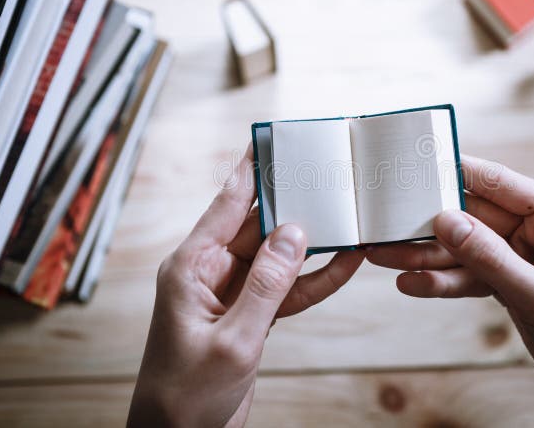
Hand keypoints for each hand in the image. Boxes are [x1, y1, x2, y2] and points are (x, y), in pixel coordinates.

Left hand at [128, 146, 363, 426]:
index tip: (267, 139)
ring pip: (278, 257)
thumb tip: (294, 234)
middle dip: (292, 204)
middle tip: (324, 176)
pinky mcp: (251, 315)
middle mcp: (211, 273)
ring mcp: (233, 294)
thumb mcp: (233, 339)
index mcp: (191, 268)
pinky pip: (286, 288)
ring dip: (311, 244)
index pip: (225, 206)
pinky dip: (314, 280)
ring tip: (346, 219)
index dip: (249, 171)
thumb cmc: (187, 393)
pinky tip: (344, 265)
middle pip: (257, 226)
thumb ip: (266, 284)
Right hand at [367, 155, 533, 426]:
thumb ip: (489, 257)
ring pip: (466, 250)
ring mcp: (522, 259)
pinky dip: (443, 282)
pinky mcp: (511, 285)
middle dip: (430, 225)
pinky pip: (470, 276)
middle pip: (473, 218)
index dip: (456, 172)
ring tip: (385, 257)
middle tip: (387, 225)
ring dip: (428, 256)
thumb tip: (445, 221)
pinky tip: (412, 283)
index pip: (498, 183)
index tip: (417, 165)